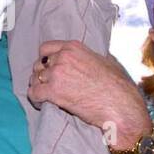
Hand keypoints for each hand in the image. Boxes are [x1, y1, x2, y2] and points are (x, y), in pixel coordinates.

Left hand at [29, 40, 150, 143]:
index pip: (45, 49)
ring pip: (34, 79)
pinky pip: (33, 93)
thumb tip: (89, 59)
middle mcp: (63, 57)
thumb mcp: (106, 61)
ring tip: (45, 96)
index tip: (48, 69)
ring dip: (38, 87)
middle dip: (42, 75)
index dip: (45, 60)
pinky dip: (35, 100)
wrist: (120, 106)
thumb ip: (89, 57)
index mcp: (74, 47)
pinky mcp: (53, 92)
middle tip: (49, 86)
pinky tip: (43, 104)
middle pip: (39, 64)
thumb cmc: (118, 86)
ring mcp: (57, 73)